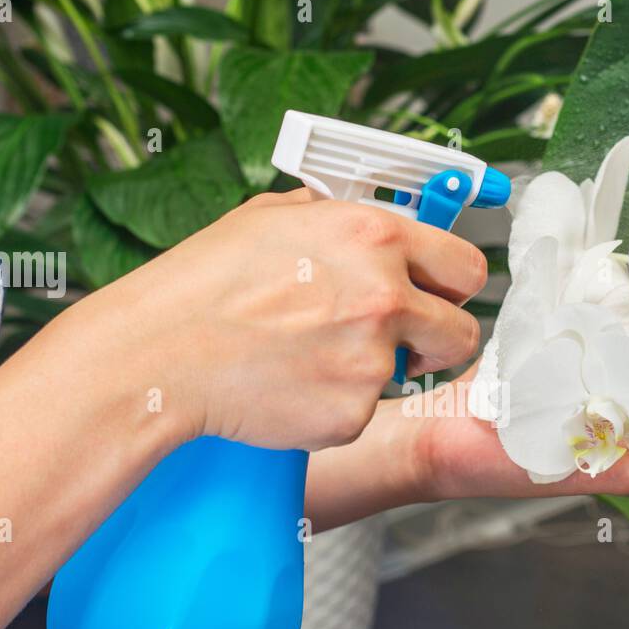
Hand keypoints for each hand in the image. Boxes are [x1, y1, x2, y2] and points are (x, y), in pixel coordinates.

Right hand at [115, 188, 486, 450]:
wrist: (162, 353)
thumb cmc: (206, 282)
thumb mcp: (273, 216)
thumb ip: (336, 217)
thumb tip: (365, 217)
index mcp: (376, 236)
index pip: (467, 265)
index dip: (454, 285)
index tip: (440, 295)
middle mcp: (386, 296)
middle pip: (462, 332)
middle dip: (439, 339)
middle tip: (405, 342)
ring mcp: (372, 359)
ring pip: (408, 375)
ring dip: (377, 371)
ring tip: (313, 357)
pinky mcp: (351, 412)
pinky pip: (362, 411)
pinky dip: (334, 405)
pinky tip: (290, 385)